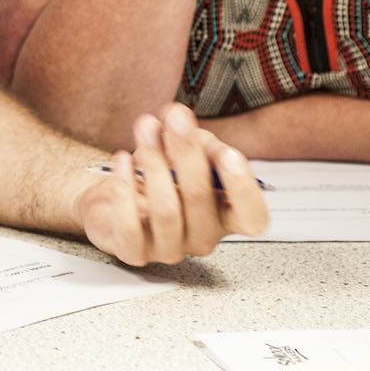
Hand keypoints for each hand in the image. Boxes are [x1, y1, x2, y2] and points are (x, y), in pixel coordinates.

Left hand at [76, 104, 269, 265]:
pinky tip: (123, 161)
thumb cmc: (165, 174)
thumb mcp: (192, 151)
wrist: (117, 191)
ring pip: (166, 210)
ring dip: (154, 162)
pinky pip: (130, 226)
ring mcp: (170, 248)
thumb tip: (190, 128)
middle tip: (175, 118)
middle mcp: (203, 237)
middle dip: (186, 152)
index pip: (252, 218)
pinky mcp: (134, 252)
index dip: (243, 189)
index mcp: (226, 216)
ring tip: (145, 129)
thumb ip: (202, 144)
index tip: (228, 154)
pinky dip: (124, 189)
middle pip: (201, 200)